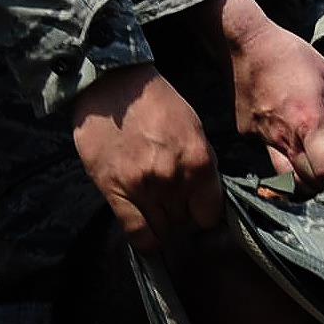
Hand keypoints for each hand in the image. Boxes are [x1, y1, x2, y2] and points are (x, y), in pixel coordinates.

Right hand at [66, 63, 224, 240]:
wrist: (112, 84)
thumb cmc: (156, 102)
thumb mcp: (194, 128)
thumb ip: (201, 164)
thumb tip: (205, 196)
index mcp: (198, 162)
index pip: (210, 213)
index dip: (205, 215)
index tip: (198, 210)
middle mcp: (172, 179)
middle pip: (186, 224)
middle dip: (184, 219)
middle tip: (176, 208)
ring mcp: (142, 187)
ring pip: (163, 231)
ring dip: (164, 227)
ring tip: (160, 213)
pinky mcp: (114, 191)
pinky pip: (136, 232)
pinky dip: (145, 239)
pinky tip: (148, 234)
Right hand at [219, 0, 323, 182]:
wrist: (248, 44)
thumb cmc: (293, 55)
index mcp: (309, 122)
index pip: (323, 172)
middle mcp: (284, 136)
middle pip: (305, 181)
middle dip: (320, 181)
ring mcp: (262, 138)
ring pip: (284, 173)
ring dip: (299, 172)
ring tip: (309, 158)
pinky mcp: (247, 135)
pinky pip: (268, 153)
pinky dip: (280, 152)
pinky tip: (285, 132)